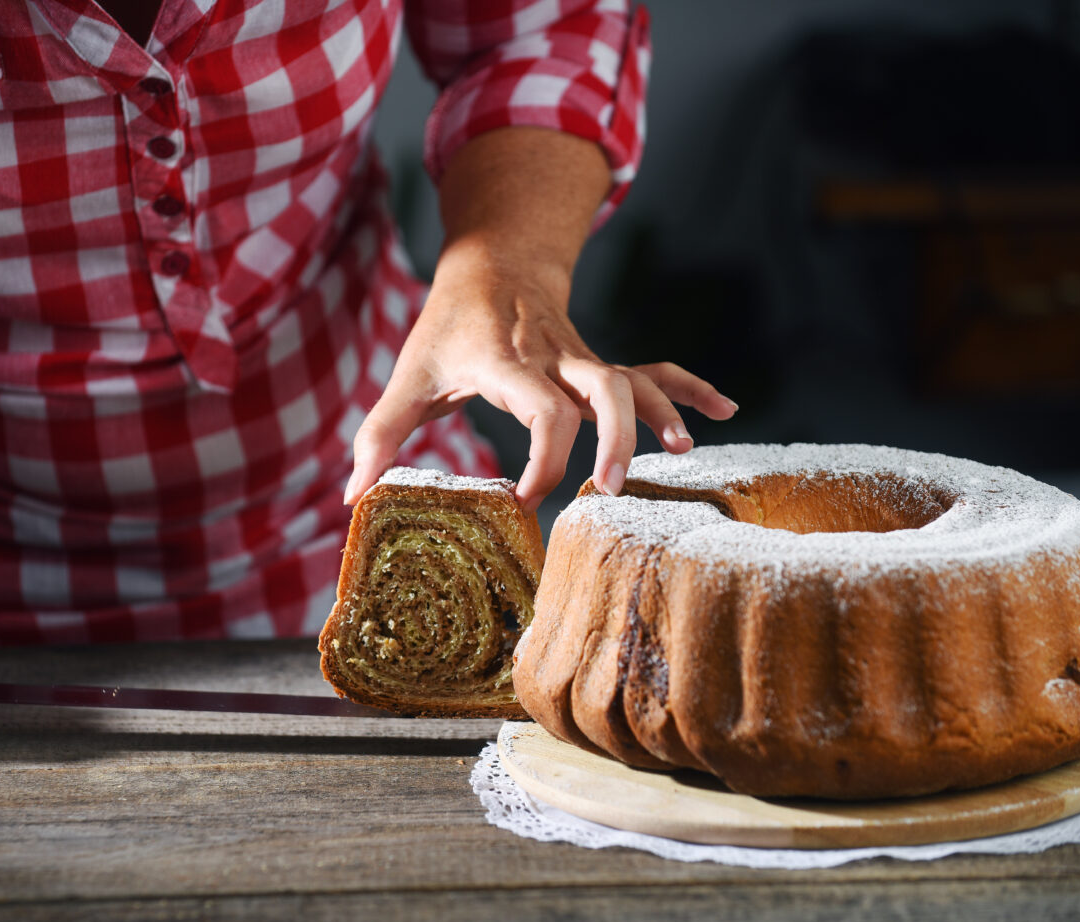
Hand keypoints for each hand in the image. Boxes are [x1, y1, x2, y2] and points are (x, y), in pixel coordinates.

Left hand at [345, 242, 737, 510]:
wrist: (494, 262)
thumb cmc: (446, 328)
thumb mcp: (408, 376)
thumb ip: (380, 437)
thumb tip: (354, 498)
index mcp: (505, 361)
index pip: (539, 408)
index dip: (542, 458)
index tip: (524, 500)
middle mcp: (552, 356)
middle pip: (603, 388)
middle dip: (616, 438)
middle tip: (613, 487)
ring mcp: (582, 357)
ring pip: (633, 379)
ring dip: (660, 415)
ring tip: (680, 453)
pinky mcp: (599, 363)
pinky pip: (652, 372)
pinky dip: (689, 388)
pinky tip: (725, 408)